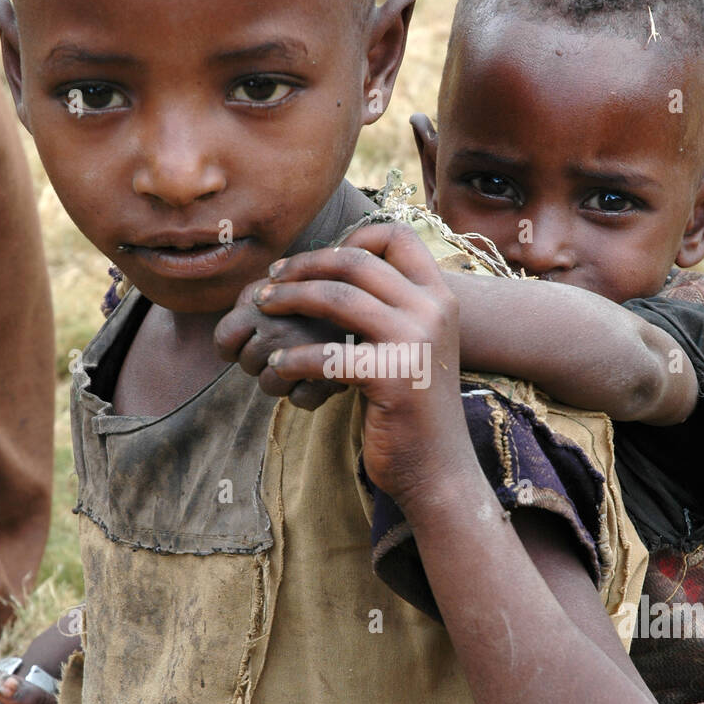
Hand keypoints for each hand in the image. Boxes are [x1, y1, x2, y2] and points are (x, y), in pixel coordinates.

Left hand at [234, 222, 473, 507]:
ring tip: (263, 311)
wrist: (440, 468)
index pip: (397, 235)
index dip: (353, 237)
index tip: (318, 261)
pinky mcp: (392, 379)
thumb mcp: (418, 346)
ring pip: (337, 298)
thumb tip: (343, 272)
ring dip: (289, 300)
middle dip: (304, 265)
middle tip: (272, 283)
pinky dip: (294, 359)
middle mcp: (433, 310)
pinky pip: (326, 354)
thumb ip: (394, 308)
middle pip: (355, 261)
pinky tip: (279, 367)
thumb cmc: (416, 407)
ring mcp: (415, 343)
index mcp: (439, 297)